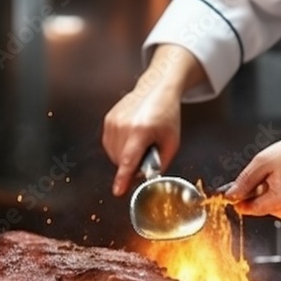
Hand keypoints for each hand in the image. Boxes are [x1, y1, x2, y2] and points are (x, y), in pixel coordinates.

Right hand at [102, 45, 206, 195]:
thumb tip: (145, 179)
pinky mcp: (107, 120)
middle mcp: (124, 125)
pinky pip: (109, 146)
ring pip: (113, 156)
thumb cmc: (167, 115)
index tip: (118, 191)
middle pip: (121, 161)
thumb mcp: (172, 142)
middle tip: (147, 152)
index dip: (123, 178)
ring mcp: (113, 121)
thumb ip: (161, 164)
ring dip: (125, 157)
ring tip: (139, 142)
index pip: (129, 159)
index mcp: (141, 130)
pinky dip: (119, 148)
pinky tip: (131, 138)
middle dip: (133, 165)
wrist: (157, 89)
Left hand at [224, 116, 280, 219]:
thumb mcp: (263, 162)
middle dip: (258, 193)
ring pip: (272, 208)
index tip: (234, 192)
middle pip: (261, 209)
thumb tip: (230, 196)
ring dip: (270, 195)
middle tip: (267, 175)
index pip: (250, 209)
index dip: (240, 199)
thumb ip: (244, 181)